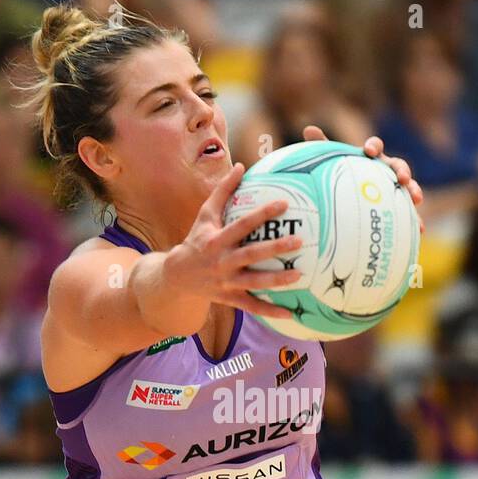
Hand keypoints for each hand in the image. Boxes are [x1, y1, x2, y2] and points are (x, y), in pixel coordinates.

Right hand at [164, 161, 300, 319]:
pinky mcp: (230, 298)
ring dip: (276, 280)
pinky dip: (270, 311)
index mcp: (217, 240)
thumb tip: (242, 165)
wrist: (177, 276)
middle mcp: (222, 262)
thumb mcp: (205, 214)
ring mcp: (226, 282)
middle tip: (298, 242)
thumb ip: (223, 191)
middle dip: (274, 249)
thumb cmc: (197, 239)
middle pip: (250, 255)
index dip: (262, 214)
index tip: (284, 204)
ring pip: (254, 282)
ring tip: (299, 275)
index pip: (242, 224)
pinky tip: (291, 313)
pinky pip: (253, 306)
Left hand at [302, 125, 425, 233]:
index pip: (375, 146)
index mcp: (371, 157)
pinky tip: (420, 229)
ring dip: (414, 190)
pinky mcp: (400, 206)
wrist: (351, 200)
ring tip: (417, 199)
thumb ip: (323, 147)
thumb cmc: (342, 177)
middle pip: (398, 165)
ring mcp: (395, 187)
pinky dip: (415, 219)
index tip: (368, 151)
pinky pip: (409, 212)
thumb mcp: (332, 164)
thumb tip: (308, 129)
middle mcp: (386, 169)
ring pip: (409, 186)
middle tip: (402, 178)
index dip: (373, 146)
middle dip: (402, 170)